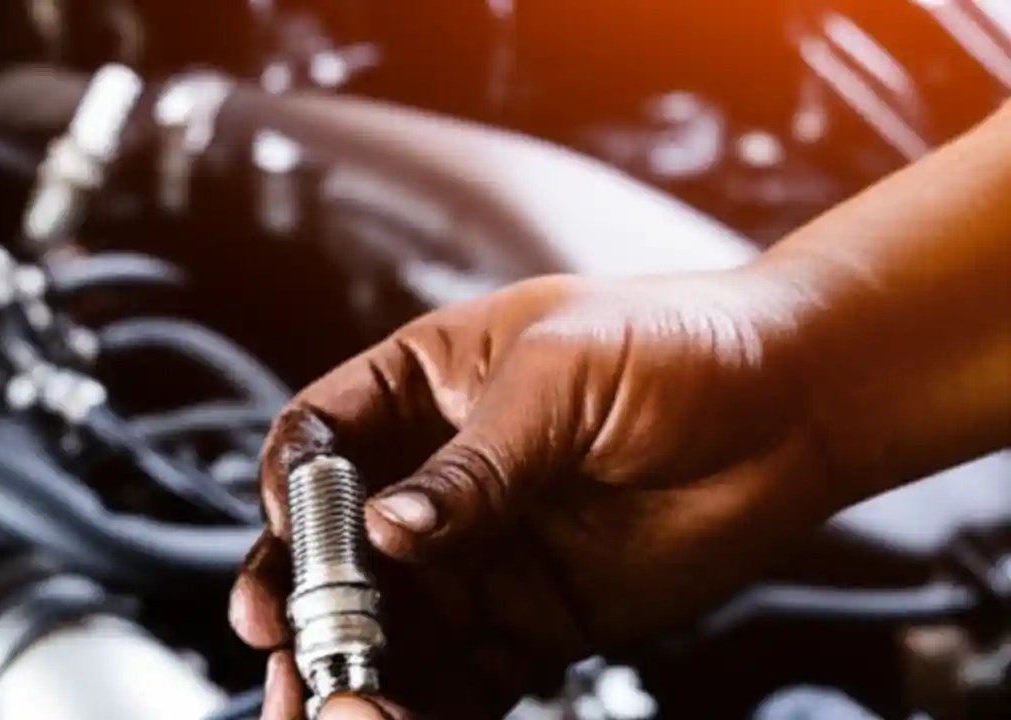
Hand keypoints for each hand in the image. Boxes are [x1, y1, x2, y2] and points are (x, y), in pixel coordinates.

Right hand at [232, 271, 859, 718]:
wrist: (799, 408)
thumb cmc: (681, 345)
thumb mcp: (562, 375)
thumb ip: (475, 463)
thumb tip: (387, 531)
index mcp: (425, 387)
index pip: (322, 439)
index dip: (293, 490)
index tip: (291, 539)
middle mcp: (439, 474)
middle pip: (338, 547)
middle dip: (303, 600)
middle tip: (285, 650)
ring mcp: (482, 553)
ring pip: (392, 623)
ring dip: (354, 668)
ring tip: (336, 707)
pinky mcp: (532, 620)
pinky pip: (464, 675)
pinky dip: (428, 708)